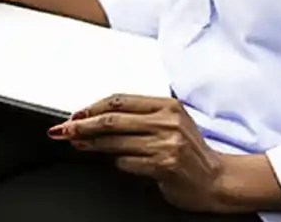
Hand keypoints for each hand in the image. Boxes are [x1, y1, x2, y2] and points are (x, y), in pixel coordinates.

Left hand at [47, 95, 240, 213]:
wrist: (217, 180)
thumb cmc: (192, 152)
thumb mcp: (172, 124)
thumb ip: (142, 117)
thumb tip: (100, 118)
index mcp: (167, 106)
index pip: (120, 99)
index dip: (93, 107)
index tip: (75, 114)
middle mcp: (167, 122)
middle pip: (113, 119)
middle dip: (83, 124)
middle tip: (63, 129)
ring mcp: (166, 144)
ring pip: (115, 141)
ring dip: (91, 144)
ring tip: (75, 142)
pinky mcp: (164, 165)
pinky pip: (127, 162)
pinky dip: (115, 162)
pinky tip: (110, 161)